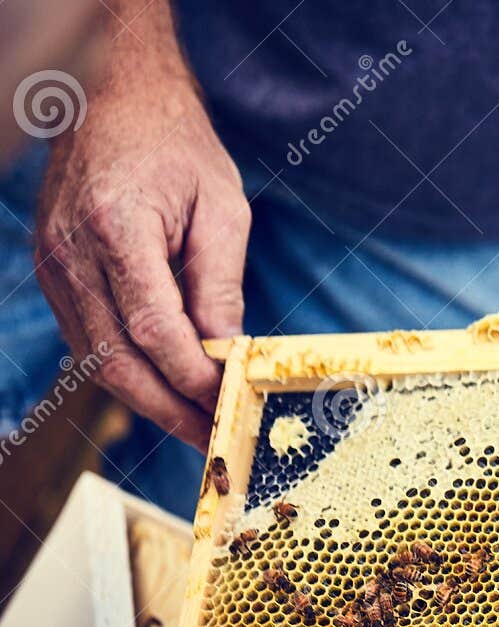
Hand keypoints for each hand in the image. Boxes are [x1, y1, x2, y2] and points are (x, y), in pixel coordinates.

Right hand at [33, 41, 249, 448]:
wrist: (114, 96)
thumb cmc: (177, 146)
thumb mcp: (223, 210)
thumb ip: (220, 286)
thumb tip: (228, 356)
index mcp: (117, 228)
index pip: (153, 329)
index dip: (191, 379)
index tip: (229, 406)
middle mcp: (71, 252)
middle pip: (116, 359)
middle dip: (169, 409)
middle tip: (213, 442)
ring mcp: (53, 264)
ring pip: (96, 359)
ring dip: (147, 400)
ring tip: (195, 427)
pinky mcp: (52, 271)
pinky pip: (87, 338)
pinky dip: (125, 370)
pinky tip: (165, 391)